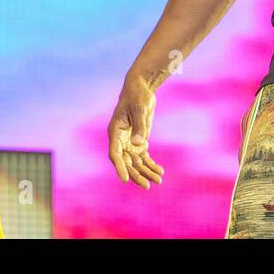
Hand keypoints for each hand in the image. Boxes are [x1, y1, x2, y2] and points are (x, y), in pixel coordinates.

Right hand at [107, 74, 164, 189]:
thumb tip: (140, 145)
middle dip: (136, 174)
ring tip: (159, 180)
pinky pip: (143, 156)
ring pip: (135, 161)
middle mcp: (120, 139)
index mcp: (115, 131)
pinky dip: (150, 164)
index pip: (114, 154)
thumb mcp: (139, 109)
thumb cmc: (137, 96)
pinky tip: (159, 171)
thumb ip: (140, 127)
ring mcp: (129, 141)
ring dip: (146, 171)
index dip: (119, 167)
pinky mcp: (138, 140)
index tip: (125, 179)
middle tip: (148, 185)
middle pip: (126, 162)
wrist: (141, 88)